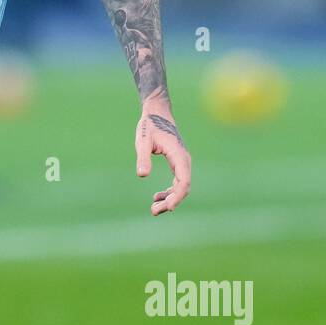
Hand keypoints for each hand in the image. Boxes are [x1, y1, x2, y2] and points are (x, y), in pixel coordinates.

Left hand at [135, 100, 190, 214]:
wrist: (157, 114)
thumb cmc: (149, 126)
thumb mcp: (143, 140)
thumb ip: (143, 157)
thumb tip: (142, 175)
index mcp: (178, 155)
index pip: (183, 181)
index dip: (177, 196)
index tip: (168, 208)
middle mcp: (183, 160)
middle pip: (183, 186)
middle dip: (171, 201)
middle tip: (153, 211)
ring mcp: (182, 162)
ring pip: (181, 186)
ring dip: (170, 198)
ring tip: (154, 208)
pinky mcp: (177, 163)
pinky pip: (178, 181)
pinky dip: (170, 191)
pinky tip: (157, 197)